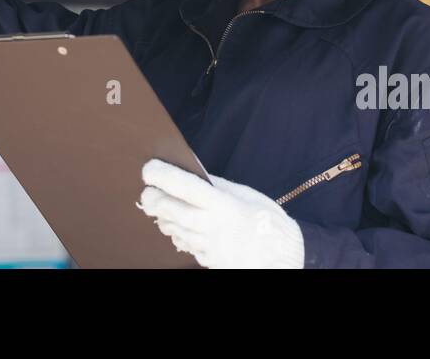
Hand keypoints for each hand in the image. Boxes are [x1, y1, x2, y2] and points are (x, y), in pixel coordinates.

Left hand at [138, 158, 304, 268]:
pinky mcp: (209, 261)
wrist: (283, 256)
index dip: (163, 176)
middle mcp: (213, 227)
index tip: (149, 169)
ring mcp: (209, 247)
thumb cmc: (267, 220)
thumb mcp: (245, 194)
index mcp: (224, 205)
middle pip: (172, 211)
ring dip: (164, 218)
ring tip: (160, 207)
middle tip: (146, 192)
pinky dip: (178, 234)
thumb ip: (216, 184)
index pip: (186, 187)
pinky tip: (179, 226)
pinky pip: (186, 245)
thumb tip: (193, 168)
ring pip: (175, 230)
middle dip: (154, 200)